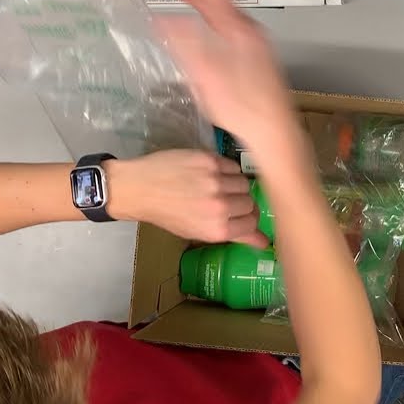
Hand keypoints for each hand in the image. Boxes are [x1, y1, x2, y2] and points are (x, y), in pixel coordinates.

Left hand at [105, 150, 266, 246]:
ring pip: (245, 183)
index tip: (245, 218)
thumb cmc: (166, 214)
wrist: (139, 188)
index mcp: (218, 230)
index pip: (253, 224)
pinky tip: (212, 173)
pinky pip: (234, 167)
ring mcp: (217, 182)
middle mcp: (220, 207)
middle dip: (241, 203)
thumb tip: (264, 243)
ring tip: (218, 186)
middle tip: (225, 200)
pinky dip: (228, 171)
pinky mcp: (211, 161)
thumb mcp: (198, 232)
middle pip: (250, 203)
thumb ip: (232, 235)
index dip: (249, 220)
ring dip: (236, 185)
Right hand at [154, 0, 298, 153]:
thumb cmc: (246, 109)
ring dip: (202, 1)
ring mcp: (255, 43)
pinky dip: (213, 19)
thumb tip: (163, 21)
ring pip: (224, 13)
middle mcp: (249, 32)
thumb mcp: (206, 77)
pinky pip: (230, 27)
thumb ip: (185, 46)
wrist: (275, 131)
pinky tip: (204, 27)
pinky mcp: (256, 56)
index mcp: (237, 30)